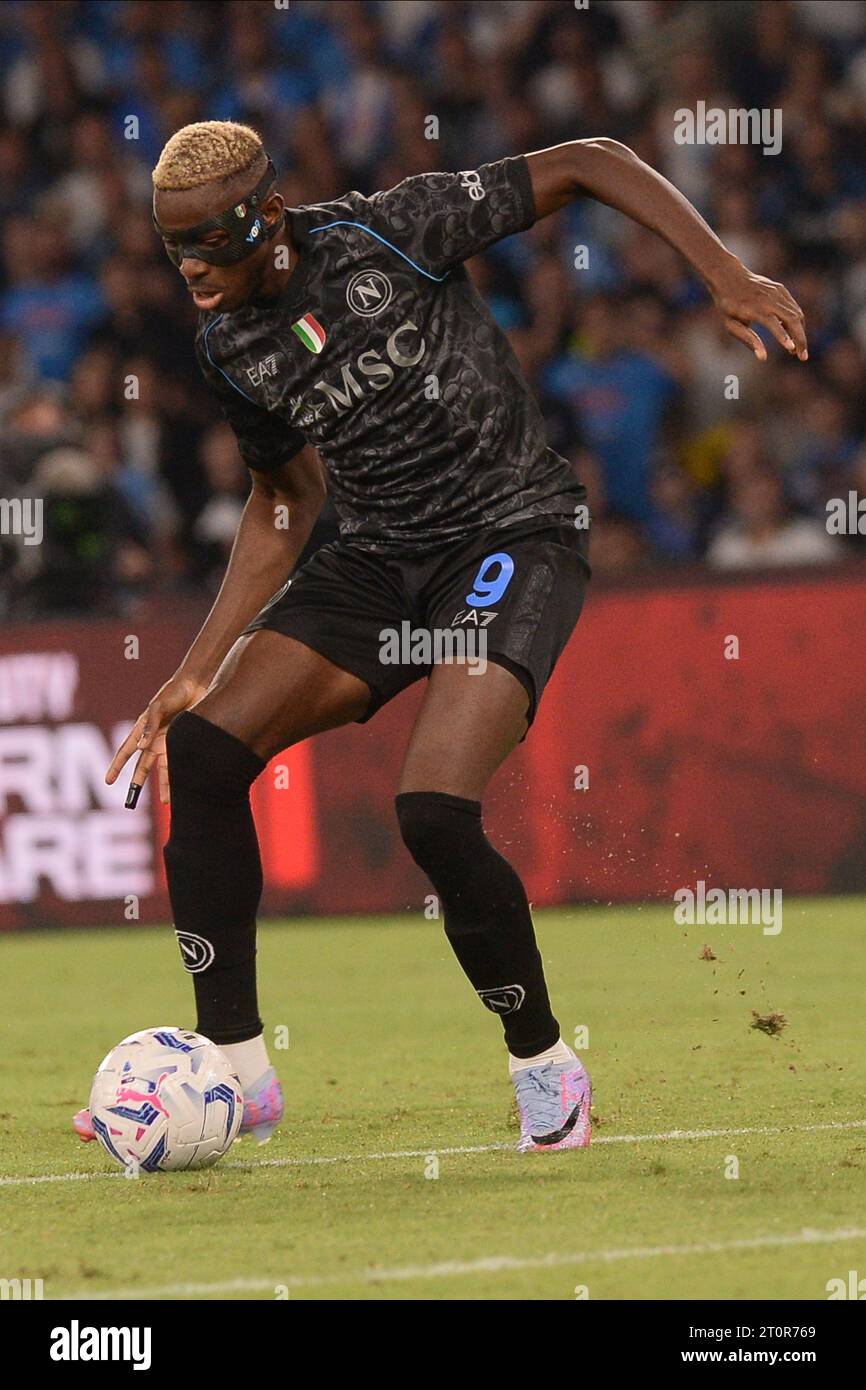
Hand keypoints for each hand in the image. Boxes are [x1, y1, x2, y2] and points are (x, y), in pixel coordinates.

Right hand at [106, 672, 209, 805]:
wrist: (197, 685)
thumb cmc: (174, 692)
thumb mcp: (158, 707)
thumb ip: (149, 726)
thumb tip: (140, 748)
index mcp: (142, 729)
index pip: (126, 750)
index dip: (116, 766)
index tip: (108, 780)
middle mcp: (154, 739)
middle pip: (143, 766)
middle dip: (137, 784)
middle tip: (130, 802)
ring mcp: (169, 742)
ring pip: (164, 769)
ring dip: (166, 785)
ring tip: (168, 801)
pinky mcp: (184, 743)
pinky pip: (180, 761)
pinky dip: (181, 774)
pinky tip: (184, 786)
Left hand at [709, 258, 807, 362]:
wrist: (730, 277)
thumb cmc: (728, 306)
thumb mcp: (731, 325)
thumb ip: (748, 340)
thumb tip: (763, 358)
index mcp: (754, 309)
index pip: (773, 324)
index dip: (783, 336)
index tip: (792, 349)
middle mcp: (769, 299)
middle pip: (792, 319)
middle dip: (800, 339)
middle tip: (803, 357)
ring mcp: (777, 292)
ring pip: (797, 314)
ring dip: (801, 333)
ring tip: (797, 350)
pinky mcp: (781, 289)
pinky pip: (794, 308)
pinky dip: (797, 322)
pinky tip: (793, 334)